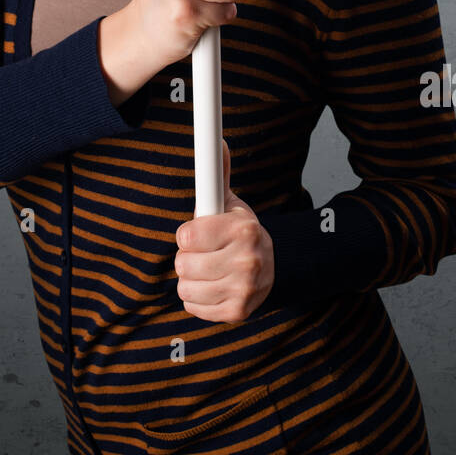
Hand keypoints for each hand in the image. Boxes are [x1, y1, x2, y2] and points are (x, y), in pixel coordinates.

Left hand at [174, 140, 273, 322]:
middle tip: (204, 253)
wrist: (273, 268)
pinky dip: (197, 299)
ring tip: (207, 270)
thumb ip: (218, 174)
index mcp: (243, 229)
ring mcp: (244, 289)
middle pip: (182, 264)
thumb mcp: (231, 203)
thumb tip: (217, 142)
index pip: (186, 236)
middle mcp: (247, 260)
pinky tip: (213, 287)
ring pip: (185, 288)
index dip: (187, 234)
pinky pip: (193, 307)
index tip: (198, 234)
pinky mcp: (237, 312)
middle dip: (187, 257)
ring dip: (190, 280)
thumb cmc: (241, 233)